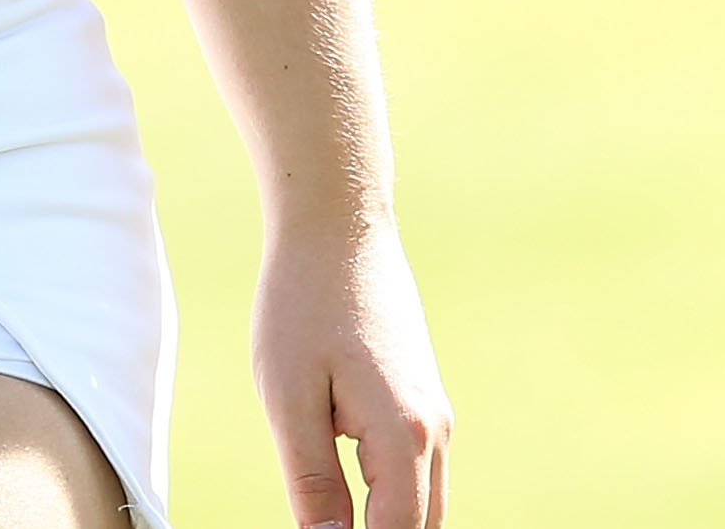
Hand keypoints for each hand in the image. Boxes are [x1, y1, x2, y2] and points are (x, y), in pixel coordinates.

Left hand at [251, 219, 448, 528]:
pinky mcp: (423, 397)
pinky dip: (395, 501)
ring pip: (427, 503)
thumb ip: (313, 482)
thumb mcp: (289, 399)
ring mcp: (435, 410)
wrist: (341, 225)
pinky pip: (420, 471)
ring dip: (391, 525)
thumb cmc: (304, 304)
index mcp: (404, 434)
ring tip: (339, 525)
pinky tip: (354, 505)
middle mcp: (434, 428)